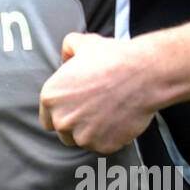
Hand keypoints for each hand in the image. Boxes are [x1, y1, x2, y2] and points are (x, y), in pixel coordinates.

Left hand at [38, 32, 155, 154]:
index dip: (61, 113)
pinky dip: (110, 137)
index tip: (74, 108)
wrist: (142, 74)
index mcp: (50, 98)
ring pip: (82, 141)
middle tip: (92, 110)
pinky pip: (103, 146)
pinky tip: (118, 119)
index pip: (47, 118)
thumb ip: (68, 48)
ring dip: (91, 132)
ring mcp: (83, 136)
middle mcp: (62, 121)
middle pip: (64, 132)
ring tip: (106, 113)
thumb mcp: (82, 43)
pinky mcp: (104, 146)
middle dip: (75, 124)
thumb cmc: (112, 58)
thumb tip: (66, 57)